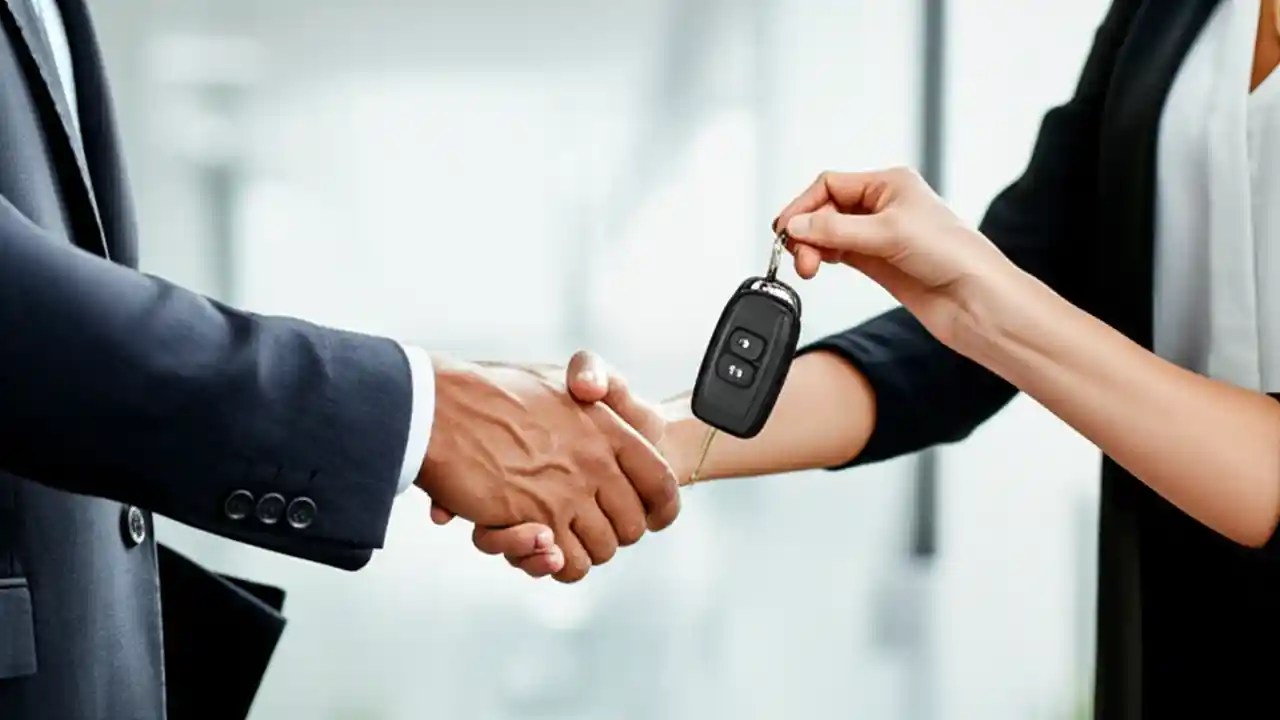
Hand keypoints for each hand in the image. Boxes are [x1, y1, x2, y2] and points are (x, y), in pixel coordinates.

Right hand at [417, 356, 679, 581]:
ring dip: (579, 551)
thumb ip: (588, 388)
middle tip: (581, 524)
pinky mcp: (536, 521)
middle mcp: (595, 461)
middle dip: (611, 533)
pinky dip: (551, 563)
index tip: (654, 519)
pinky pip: (566, 563)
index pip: (661, 482)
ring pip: (602, 550)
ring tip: (551, 534)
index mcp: (606, 427)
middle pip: (632, 526)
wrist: (438, 406)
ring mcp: (567, 494)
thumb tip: (595, 395)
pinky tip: (536, 545)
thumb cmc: (490, 390)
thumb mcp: (553, 380)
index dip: (662, 508)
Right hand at [775, 167, 1019, 348]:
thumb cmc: (952, 255)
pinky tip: (819, 266)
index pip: (831, 184)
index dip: (804, 206)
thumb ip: (836, 230)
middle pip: (826, 210)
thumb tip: (794, 227)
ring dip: (813, 248)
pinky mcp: (878, 262)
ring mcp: (879, 234)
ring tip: (808, 268)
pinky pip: (839, 253)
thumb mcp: (888, 233)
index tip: (785, 230)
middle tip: (799, 257)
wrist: (977, 300)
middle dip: (807, 231)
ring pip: (829, 233)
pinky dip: (824, 258)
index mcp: (890, 183)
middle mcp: (884, 205)